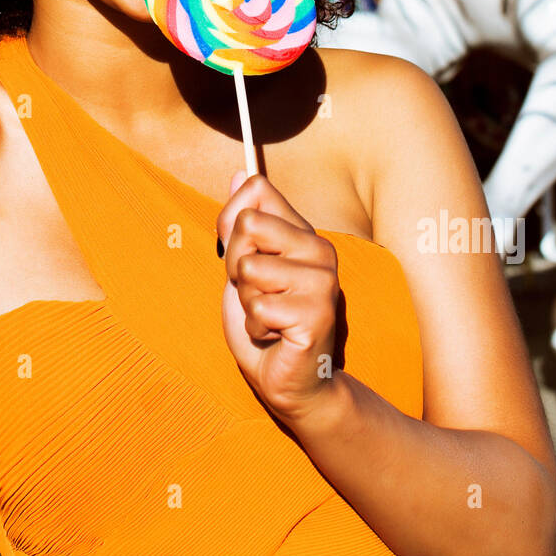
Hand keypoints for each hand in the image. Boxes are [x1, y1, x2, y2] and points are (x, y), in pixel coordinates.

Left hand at [216, 170, 340, 425]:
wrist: (290, 380)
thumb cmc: (265, 322)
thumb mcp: (242, 267)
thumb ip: (241, 225)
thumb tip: (238, 174)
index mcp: (304, 233)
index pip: (256, 190)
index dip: (232, 223)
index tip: (243, 255)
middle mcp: (321, 249)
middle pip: (246, 226)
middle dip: (235, 266)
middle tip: (256, 293)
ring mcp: (323, 282)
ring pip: (248, 269)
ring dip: (246, 301)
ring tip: (268, 316)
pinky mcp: (317, 314)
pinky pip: (258, 306)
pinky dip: (256, 326)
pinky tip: (275, 335)